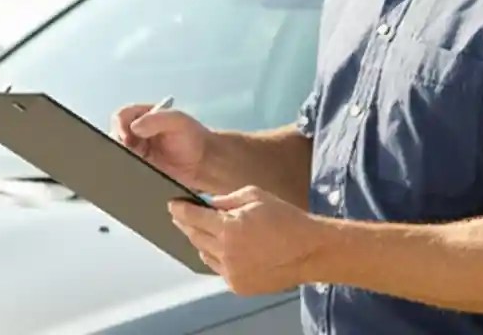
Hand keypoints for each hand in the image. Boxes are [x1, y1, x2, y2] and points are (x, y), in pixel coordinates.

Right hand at [111, 103, 211, 189]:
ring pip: (118, 153)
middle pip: (116, 135)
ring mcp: (138, 150)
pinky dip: (127, 170)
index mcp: (144, 115)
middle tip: (128, 153)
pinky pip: (126, 168)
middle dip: (118, 144)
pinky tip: (135, 172)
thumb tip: (134, 127)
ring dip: (122, 158)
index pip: (122, 116)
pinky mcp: (140, 167)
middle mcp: (138, 132)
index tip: (127, 137)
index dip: (120, 126)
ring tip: (134, 164)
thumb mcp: (178, 121)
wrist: (205, 163)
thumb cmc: (194, 138)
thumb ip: (156, 120)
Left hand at [168, 185, 321, 295]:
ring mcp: (232, 272)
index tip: (173, 205)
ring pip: (203, 254)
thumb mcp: (255, 196)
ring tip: (204, 231)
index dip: (180, 210)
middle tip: (181, 216)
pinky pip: (218, 268)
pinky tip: (222, 248)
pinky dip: (216, 257)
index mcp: (228, 229)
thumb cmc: (287, 220)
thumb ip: (226, 199)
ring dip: (201, 241)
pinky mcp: (238, 285)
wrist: (310, 250)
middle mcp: (226, 253)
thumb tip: (207, 202)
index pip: (193, 217)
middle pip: (194, 236)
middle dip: (186, 224)